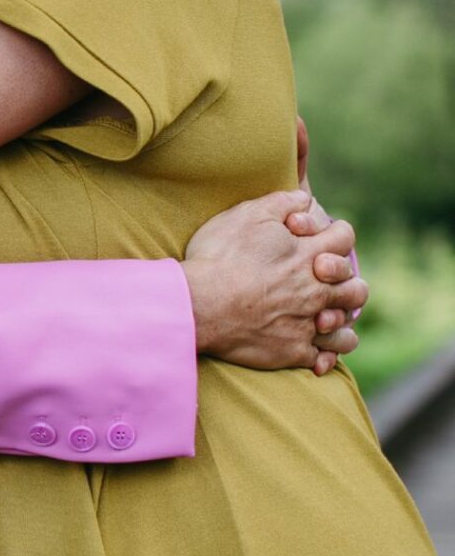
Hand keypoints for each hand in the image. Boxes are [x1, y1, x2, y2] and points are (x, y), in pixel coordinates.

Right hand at [183, 189, 367, 376]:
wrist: (200, 305)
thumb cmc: (220, 257)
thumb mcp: (248, 215)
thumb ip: (283, 202)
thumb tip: (305, 197)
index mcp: (309, 255)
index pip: (345, 238)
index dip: (338, 233)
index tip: (324, 236)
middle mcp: (316, 291)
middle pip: (357, 288)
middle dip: (347, 282)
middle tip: (326, 280)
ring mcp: (307, 323)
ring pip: (346, 327)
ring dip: (341, 320)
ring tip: (327, 317)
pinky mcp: (292, 351)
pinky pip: (324, 358)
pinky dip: (325, 355)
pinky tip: (316, 351)